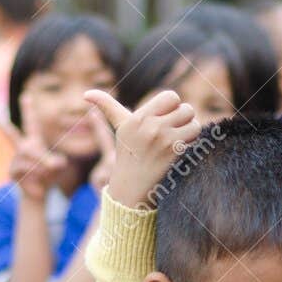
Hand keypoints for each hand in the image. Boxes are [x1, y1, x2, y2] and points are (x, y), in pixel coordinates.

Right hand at [0, 114, 72, 201]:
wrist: (39, 194)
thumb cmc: (48, 176)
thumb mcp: (58, 167)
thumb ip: (58, 163)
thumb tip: (54, 163)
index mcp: (33, 142)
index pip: (31, 123)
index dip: (29, 110)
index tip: (26, 96)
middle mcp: (22, 148)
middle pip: (9, 133)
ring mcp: (15, 160)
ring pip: (28, 154)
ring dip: (43, 162)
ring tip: (48, 171)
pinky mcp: (12, 171)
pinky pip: (26, 167)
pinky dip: (37, 172)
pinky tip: (38, 178)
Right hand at [85, 89, 202, 208]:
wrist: (132, 188)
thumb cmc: (127, 155)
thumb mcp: (119, 129)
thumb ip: (107, 106)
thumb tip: (86, 94)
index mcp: (138, 118)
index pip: (171, 96)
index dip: (173, 106)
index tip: (166, 118)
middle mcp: (150, 126)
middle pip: (185, 108)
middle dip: (183, 118)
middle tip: (175, 129)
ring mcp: (163, 139)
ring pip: (193, 121)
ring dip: (190, 131)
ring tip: (179, 139)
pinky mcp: (175, 152)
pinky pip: (195, 136)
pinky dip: (192, 142)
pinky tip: (182, 151)